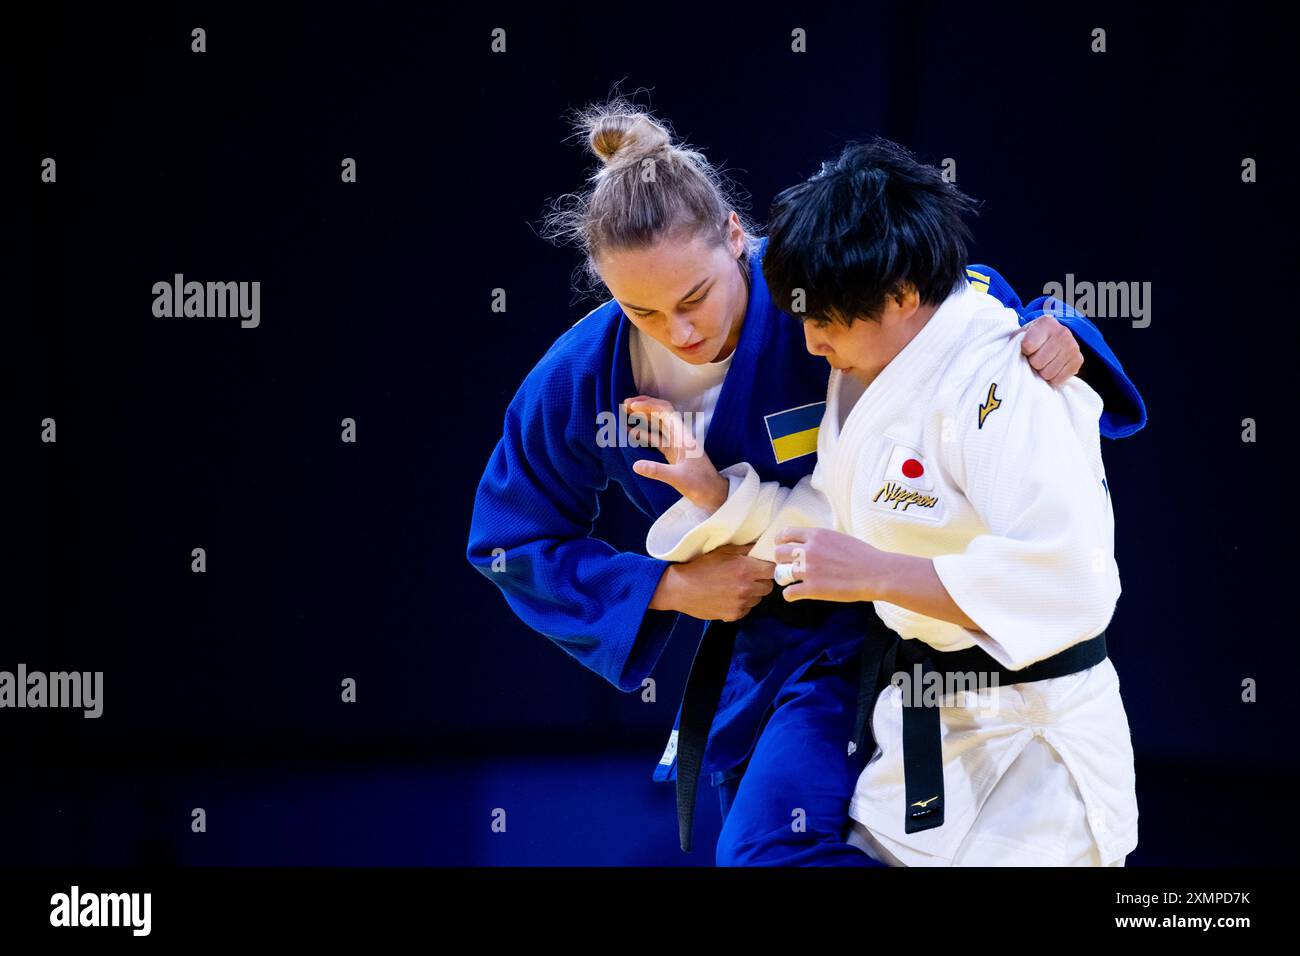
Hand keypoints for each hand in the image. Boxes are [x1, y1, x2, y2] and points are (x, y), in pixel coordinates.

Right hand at [625, 395, 728, 510]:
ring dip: (642, 418)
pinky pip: (656, 439)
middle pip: (660, 414)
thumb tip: (636, 465)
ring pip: (657, 425)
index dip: (649, 405)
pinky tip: (631, 433)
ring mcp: (676, 444)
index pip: (665, 412)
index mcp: (683, 436)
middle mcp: (680, 436)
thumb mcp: (678, 479)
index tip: (632, 406)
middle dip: (643, 407)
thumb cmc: (701, 485)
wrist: (713, 494)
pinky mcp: (673, 453)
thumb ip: (657, 471)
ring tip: (624, 414)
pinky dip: (643, 434)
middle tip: (624, 405)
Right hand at [649, 544, 775, 620]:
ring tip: (735, 586)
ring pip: (758, 599)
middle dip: (761, 581)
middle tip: (748, 576)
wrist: (680, 588)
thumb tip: (762, 547)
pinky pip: (747, 609)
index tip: (763, 566)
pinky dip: (741, 604)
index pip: (773, 570)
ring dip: (752, 593)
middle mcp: (747, 588)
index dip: (769, 567)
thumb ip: (745, 550)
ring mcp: (741, 604)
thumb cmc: (700, 566)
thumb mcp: (723, 551)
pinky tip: (728, 596)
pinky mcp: (734, 615)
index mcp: (746, 569)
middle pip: (768, 586)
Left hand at [771, 527, 888, 602]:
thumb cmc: (863, 556)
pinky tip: (796, 594)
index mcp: (816, 535)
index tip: (782, 547)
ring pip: (781, 573)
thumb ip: (821, 540)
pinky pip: (788, 593)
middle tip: (788, 566)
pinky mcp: (812, 589)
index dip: (781, 542)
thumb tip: (811, 542)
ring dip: (786, 578)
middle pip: (778, 553)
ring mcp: (808, 570)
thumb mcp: (839, 538)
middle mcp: (808, 550)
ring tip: (793, 580)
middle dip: (781, 560)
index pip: (785, 534)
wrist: (876, 573)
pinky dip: (790, 595)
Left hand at [1020, 313, 1082, 386]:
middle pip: (1037, 362)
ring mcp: (1073, 346)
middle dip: (1033, 363)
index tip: (1026, 348)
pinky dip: (1052, 378)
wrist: (1053, 337)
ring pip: (1047, 373)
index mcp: (1046, 323)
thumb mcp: (1021, 334)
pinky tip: (1052, 367)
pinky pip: (1058, 379)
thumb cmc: (1032, 337)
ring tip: (1044, 362)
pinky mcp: (1078, 360)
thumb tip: (1011, 357)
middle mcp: (1062, 333)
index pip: (1028, 346)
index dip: (1024, 351)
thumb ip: (1015, 343)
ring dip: (1042, 371)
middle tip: (1035, 357)